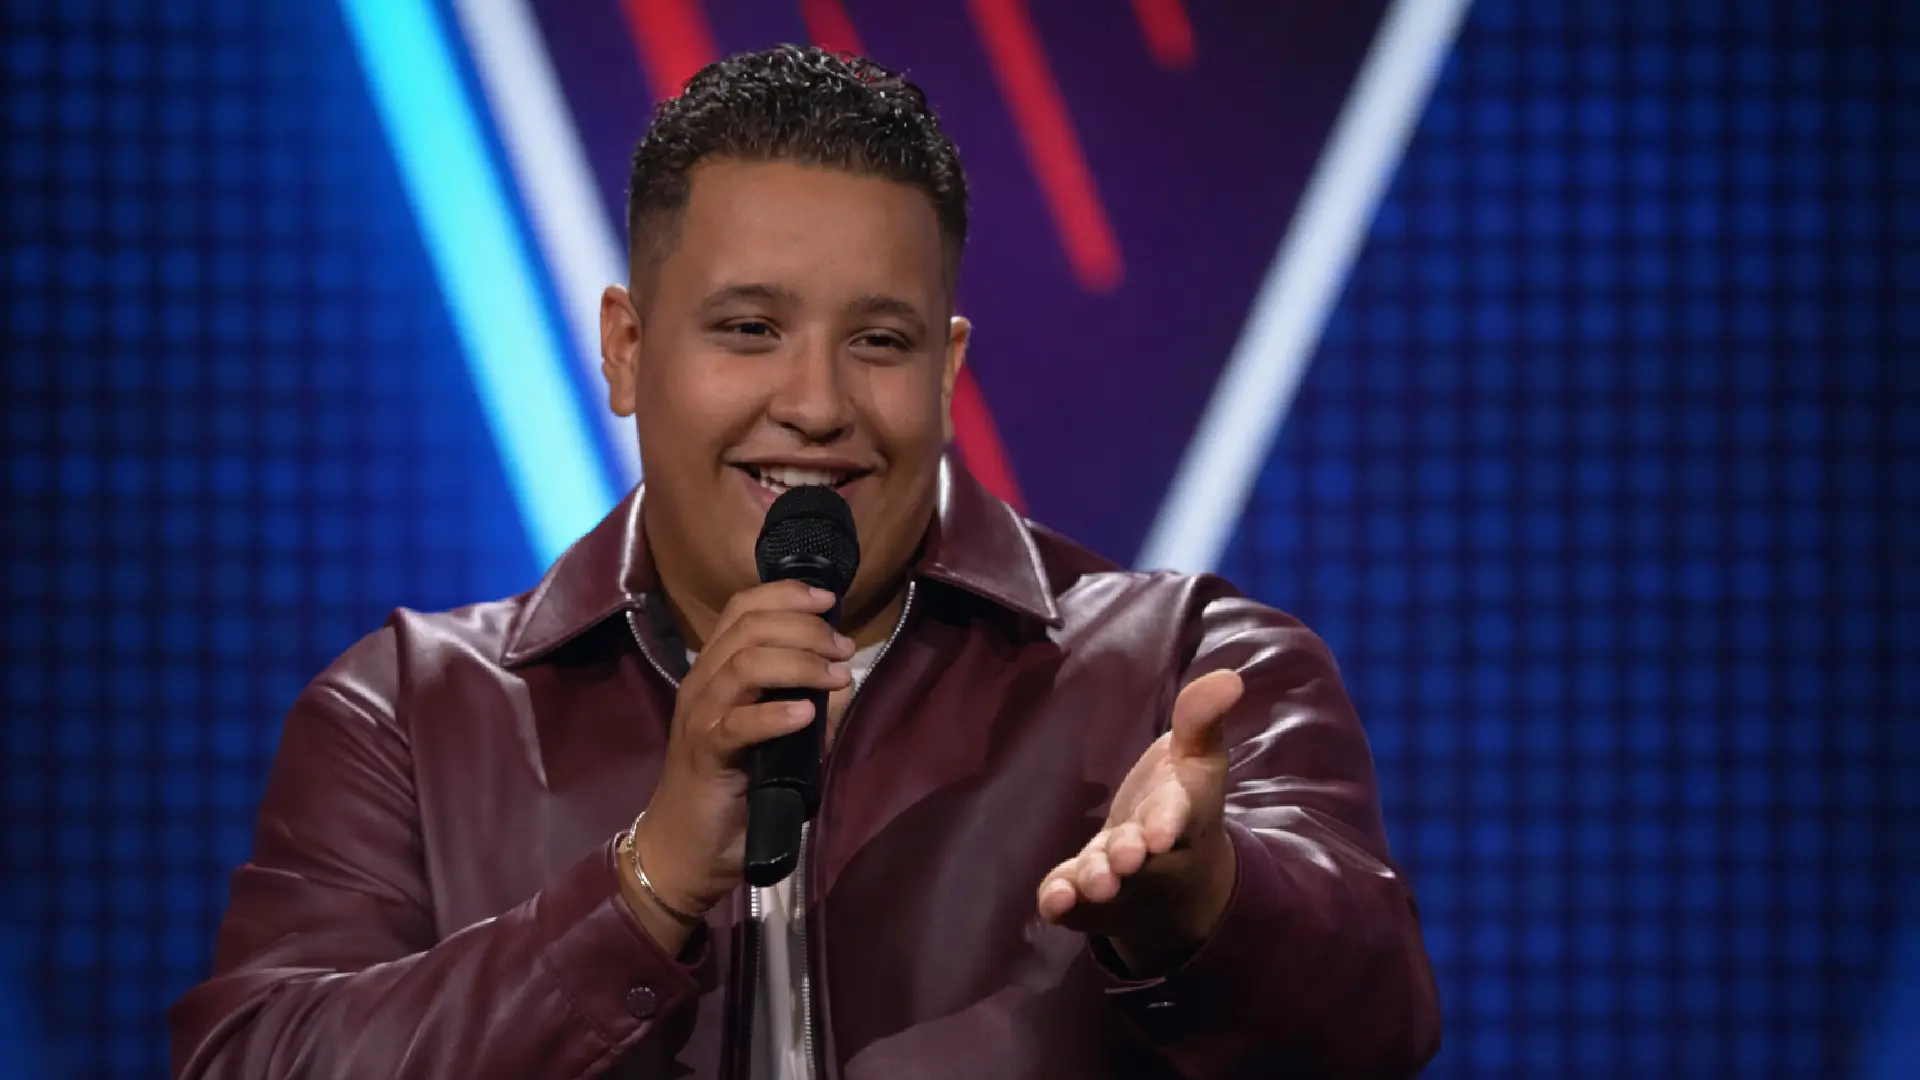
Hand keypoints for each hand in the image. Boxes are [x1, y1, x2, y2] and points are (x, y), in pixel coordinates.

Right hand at [623, 580, 854, 946]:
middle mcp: (702, 684)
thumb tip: (846, 682)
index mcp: (715, 671)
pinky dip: (775, 714)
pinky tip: (805, 714)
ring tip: (835, 677)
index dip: (787, 595)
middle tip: (842, 647)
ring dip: (799, 663)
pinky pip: (738, 724)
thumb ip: (809, 710)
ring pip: (744, 664)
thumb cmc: (732, 794)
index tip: (830, 600)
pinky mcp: (705, 755)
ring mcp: (700, 718)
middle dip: (805, 627)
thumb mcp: (777, 742)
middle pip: (749, 627)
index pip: (743, 609)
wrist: (684, 851)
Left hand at [1035, 669, 1245, 973]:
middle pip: (1143, 860)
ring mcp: (1119, 880)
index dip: (1167, 824)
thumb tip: (1229, 677)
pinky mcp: (1089, 896)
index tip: (1160, 832)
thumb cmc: (1185, 799)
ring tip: (1093, 883)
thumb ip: (1202, 718)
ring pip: (1108, 884)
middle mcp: (1151, 856)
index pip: (1176, 818)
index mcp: (1181, 816)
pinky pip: (1075, 906)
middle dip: (1131, 858)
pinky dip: (1064, 903)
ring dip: (1098, 882)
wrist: (1179, 869)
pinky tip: (1053, 901)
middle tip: (1124, 858)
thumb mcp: (1199, 756)